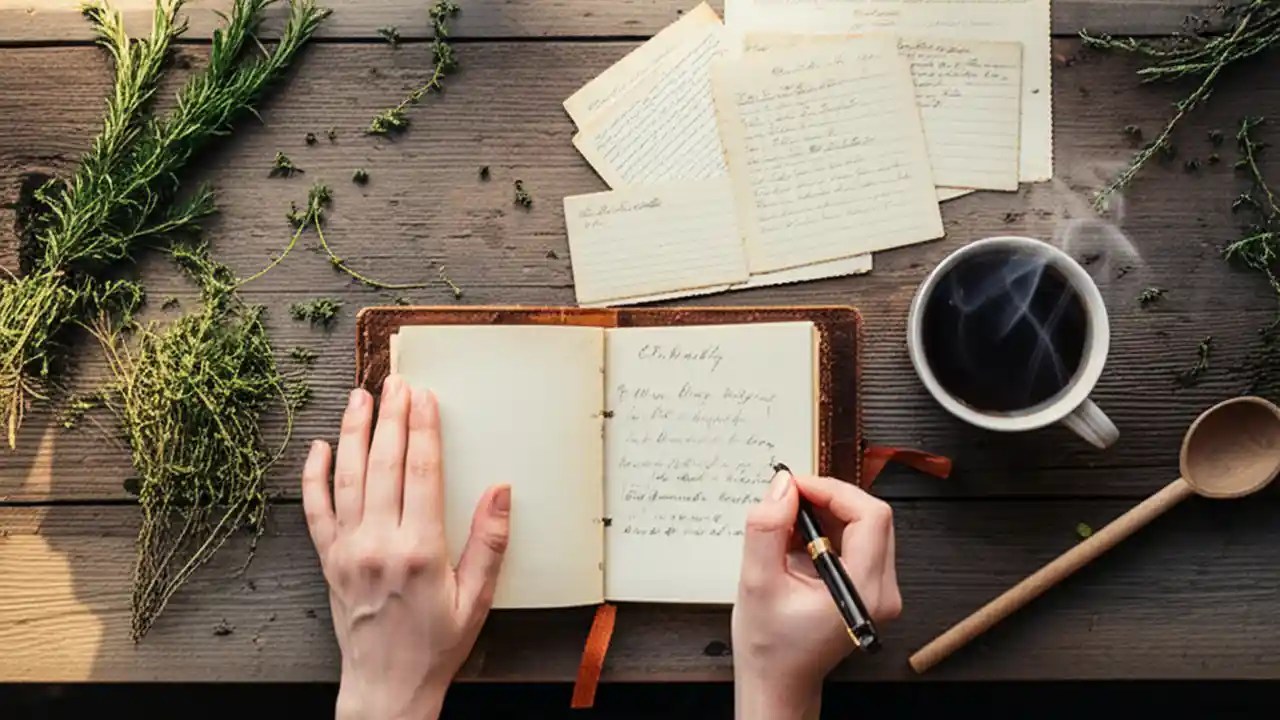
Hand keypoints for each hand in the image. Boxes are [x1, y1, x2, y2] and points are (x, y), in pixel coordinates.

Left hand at [302, 376, 511, 719]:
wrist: (387, 688)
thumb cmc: (436, 646)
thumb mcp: (477, 599)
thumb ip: (490, 542)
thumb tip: (502, 490)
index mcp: (421, 550)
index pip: (421, 473)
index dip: (423, 429)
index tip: (425, 397)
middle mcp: (379, 544)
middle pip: (384, 465)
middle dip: (391, 418)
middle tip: (397, 383)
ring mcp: (348, 550)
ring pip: (348, 477)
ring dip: (354, 433)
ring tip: (360, 398)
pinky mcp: (328, 561)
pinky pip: (315, 509)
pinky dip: (315, 476)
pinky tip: (320, 447)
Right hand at [732, 470, 900, 719]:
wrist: (779, 681)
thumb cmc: (771, 646)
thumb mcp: (757, 582)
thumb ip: (767, 530)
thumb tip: (782, 487)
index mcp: (864, 590)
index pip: (870, 516)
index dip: (832, 490)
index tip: (795, 487)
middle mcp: (882, 590)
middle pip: (871, 517)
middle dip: (828, 498)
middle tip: (788, 498)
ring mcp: (879, 590)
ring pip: (865, 525)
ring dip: (826, 512)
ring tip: (787, 523)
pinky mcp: (869, 587)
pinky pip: (858, 540)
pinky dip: (828, 529)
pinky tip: (796, 540)